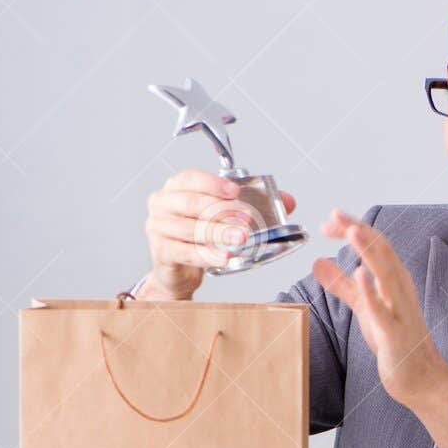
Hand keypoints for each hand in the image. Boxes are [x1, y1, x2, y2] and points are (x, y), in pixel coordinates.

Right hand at [141, 169, 295, 299]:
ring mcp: (158, 228)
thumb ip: (254, 205)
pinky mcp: (161, 251)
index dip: (213, 183)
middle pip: (191, 203)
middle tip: (247, 219)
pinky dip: (206, 254)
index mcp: (175, 188)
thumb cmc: (198, 235)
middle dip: (222, 210)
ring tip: (240, 239)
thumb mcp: (222, 216)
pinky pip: (185, 251)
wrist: (177, 269)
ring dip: (218, 233)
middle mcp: (162, 204)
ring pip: (190, 228)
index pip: (190, 178)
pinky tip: (223, 257)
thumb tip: (288, 201)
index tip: (235, 191)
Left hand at [313, 209, 447, 447]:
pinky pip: (383, 310)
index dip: (352, 229)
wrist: (422, 377)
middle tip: (336, 214)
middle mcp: (400, 289)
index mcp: (393, 280)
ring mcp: (399, 310)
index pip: (374, 246)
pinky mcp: (395, 334)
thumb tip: (318, 261)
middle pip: (381, 252)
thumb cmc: (395, 340)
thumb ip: (342, 285)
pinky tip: (360, 275)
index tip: (328, 221)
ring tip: (351, 232)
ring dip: (368, 252)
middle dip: (359, 231)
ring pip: (386, 274)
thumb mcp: (365, 307)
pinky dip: (372, 292)